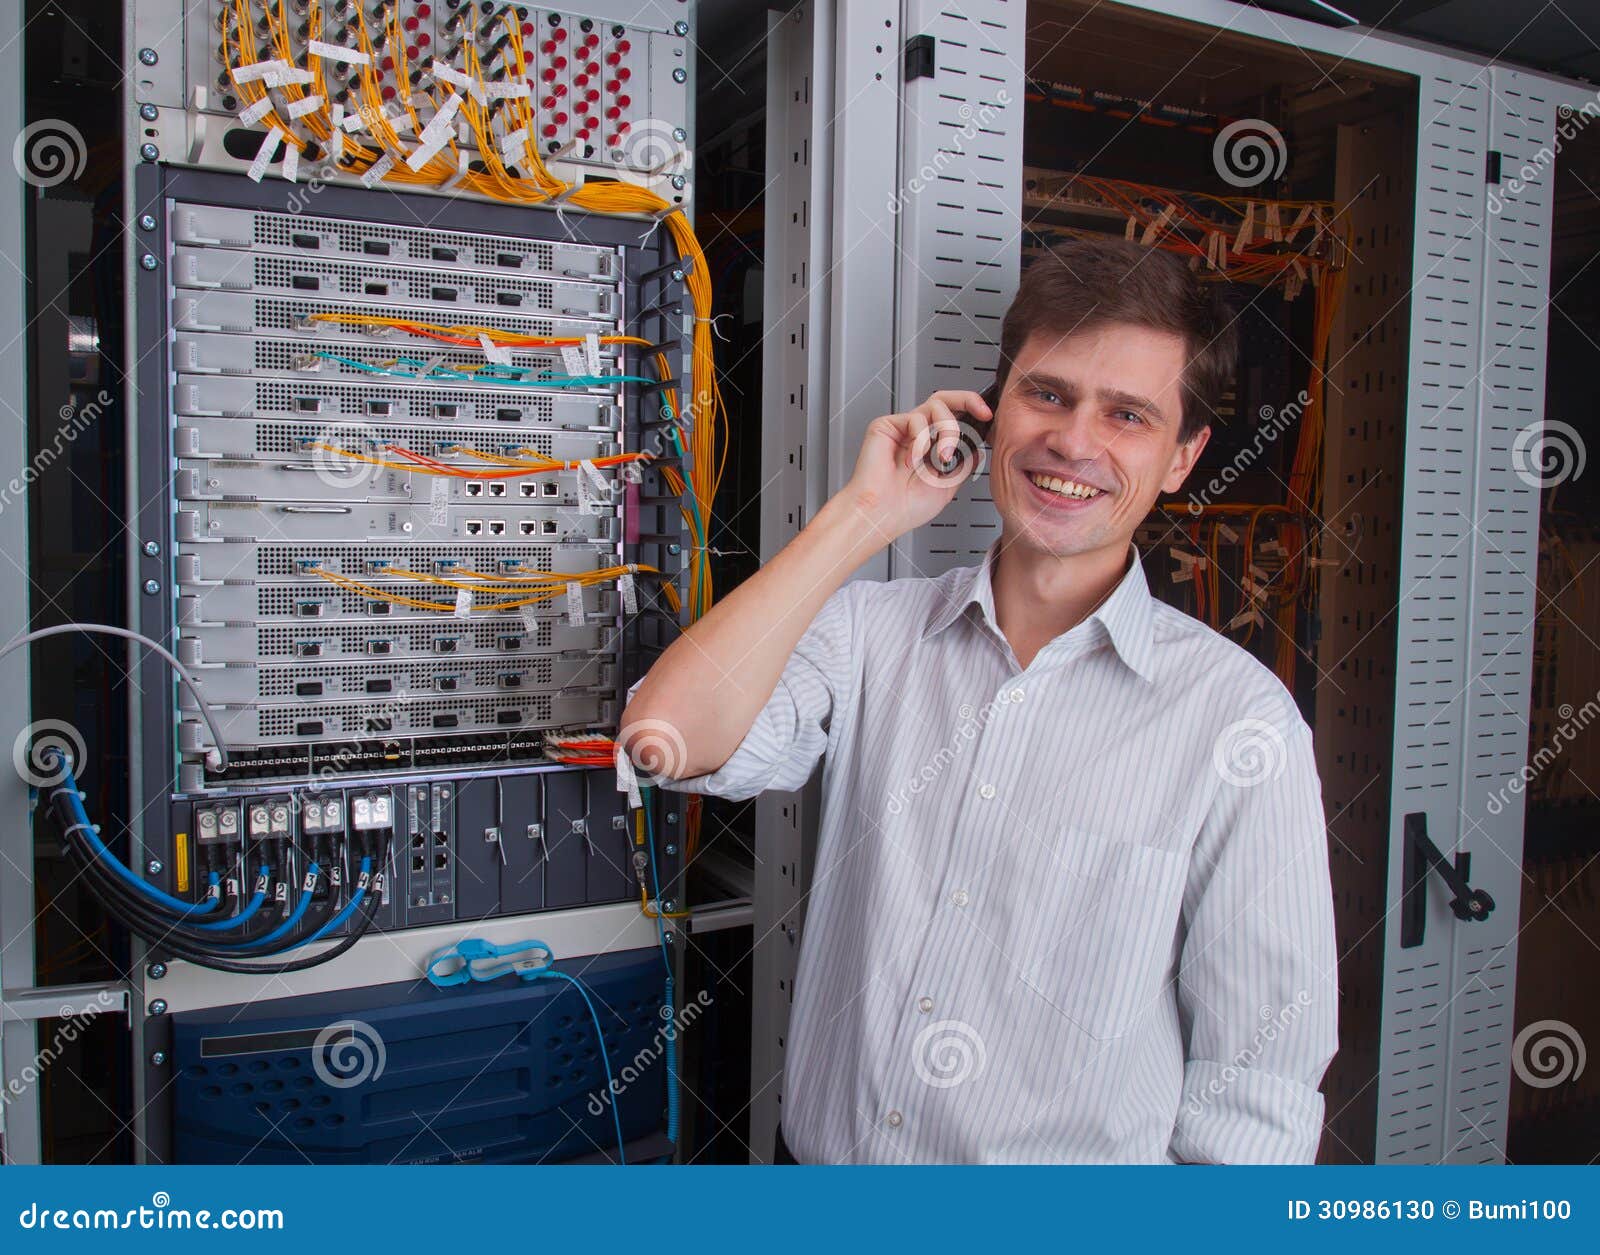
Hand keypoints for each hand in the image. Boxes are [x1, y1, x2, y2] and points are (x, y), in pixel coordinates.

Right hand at [838, 390, 993, 540]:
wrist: (882, 515)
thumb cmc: (905, 507)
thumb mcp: (948, 486)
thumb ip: (963, 465)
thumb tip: (977, 450)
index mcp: (931, 446)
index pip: (954, 417)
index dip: (972, 412)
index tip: (989, 418)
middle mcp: (917, 434)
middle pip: (945, 399)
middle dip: (968, 400)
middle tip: (982, 412)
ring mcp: (902, 428)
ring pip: (935, 405)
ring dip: (947, 430)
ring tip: (942, 456)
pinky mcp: (886, 425)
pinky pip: (914, 418)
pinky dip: (921, 439)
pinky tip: (914, 460)